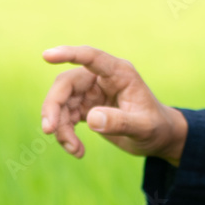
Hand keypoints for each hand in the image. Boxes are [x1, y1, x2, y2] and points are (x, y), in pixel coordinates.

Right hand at [40, 45, 187, 161]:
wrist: (157, 138)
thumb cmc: (156, 128)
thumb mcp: (143, 128)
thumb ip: (120, 122)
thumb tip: (91, 119)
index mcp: (119, 73)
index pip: (90, 57)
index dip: (68, 54)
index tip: (47, 56)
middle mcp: (102, 78)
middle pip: (66, 84)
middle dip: (53, 107)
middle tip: (50, 131)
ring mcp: (91, 92)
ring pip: (61, 103)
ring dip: (60, 127)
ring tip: (75, 150)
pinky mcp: (85, 107)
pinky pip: (64, 117)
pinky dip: (65, 134)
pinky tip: (78, 151)